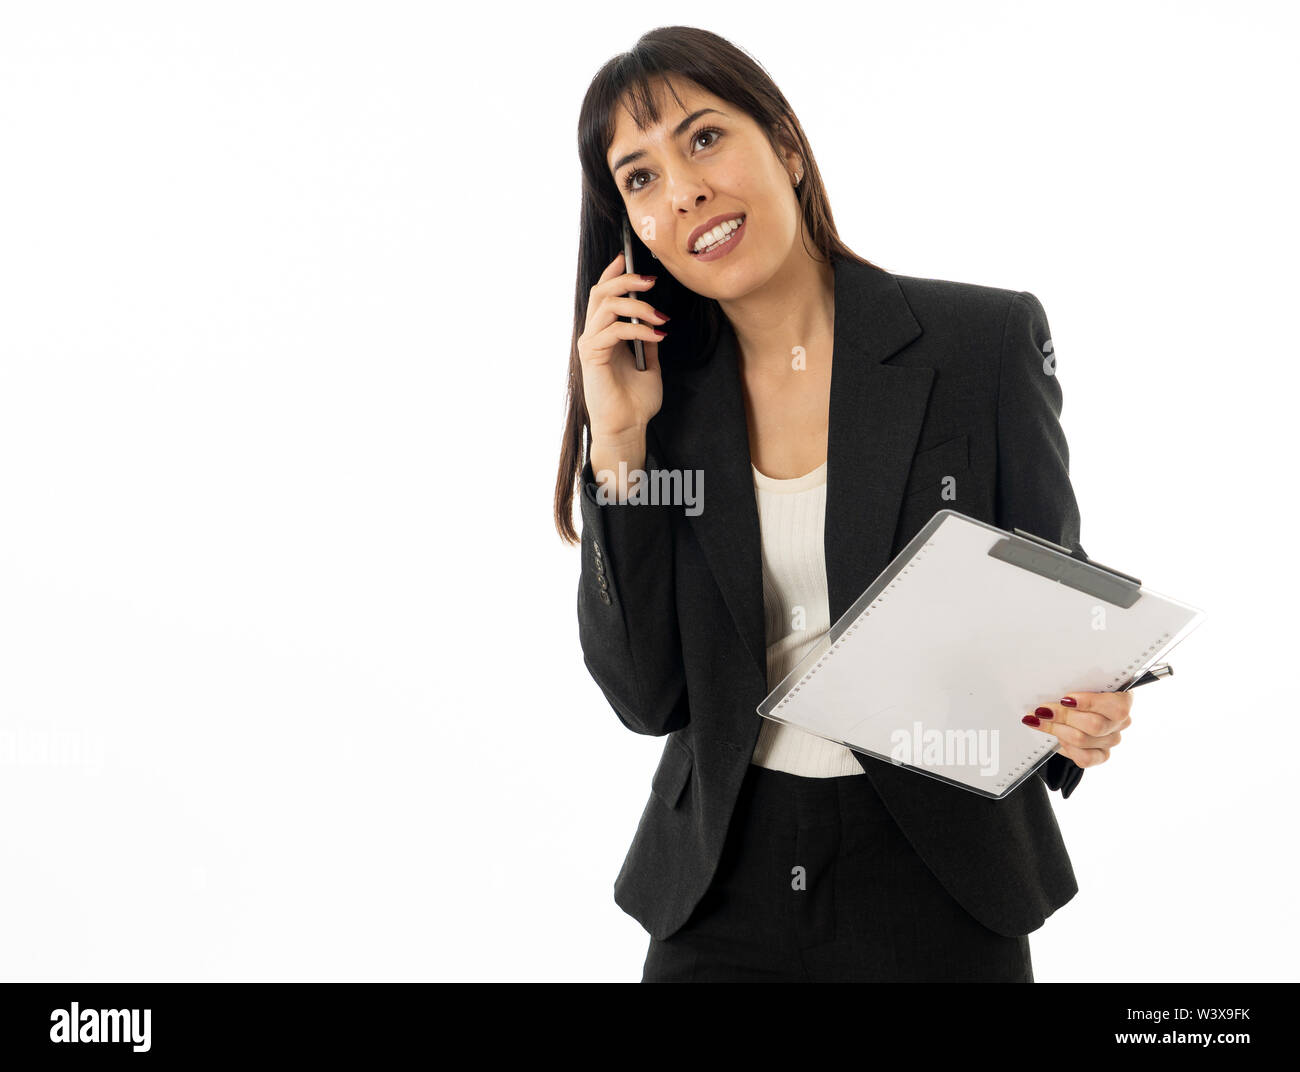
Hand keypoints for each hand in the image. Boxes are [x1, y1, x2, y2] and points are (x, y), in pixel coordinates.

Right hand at [578, 252, 667, 443]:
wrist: (628, 428)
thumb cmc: (636, 401)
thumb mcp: (650, 363)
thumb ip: (648, 339)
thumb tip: (656, 319)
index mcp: (605, 334)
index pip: (604, 295)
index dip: (613, 273)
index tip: (628, 257)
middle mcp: (594, 335)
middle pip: (601, 292)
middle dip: (626, 280)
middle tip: (651, 280)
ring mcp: (591, 344)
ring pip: (606, 306)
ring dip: (637, 306)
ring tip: (660, 317)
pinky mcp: (592, 356)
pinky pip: (613, 330)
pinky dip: (638, 329)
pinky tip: (657, 335)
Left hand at [1022, 691, 1132, 769]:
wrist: (1071, 711)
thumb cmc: (1077, 694)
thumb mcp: (1078, 684)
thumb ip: (1073, 685)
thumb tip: (1053, 690)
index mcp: (1122, 699)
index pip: (1115, 706)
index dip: (1089, 703)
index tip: (1065, 699)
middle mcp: (1121, 721)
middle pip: (1095, 725)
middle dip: (1063, 716)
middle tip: (1042, 710)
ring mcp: (1112, 740)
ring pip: (1083, 739)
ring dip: (1057, 730)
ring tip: (1040, 721)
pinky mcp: (1102, 755)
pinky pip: (1084, 758)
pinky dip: (1065, 747)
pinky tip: (1055, 738)